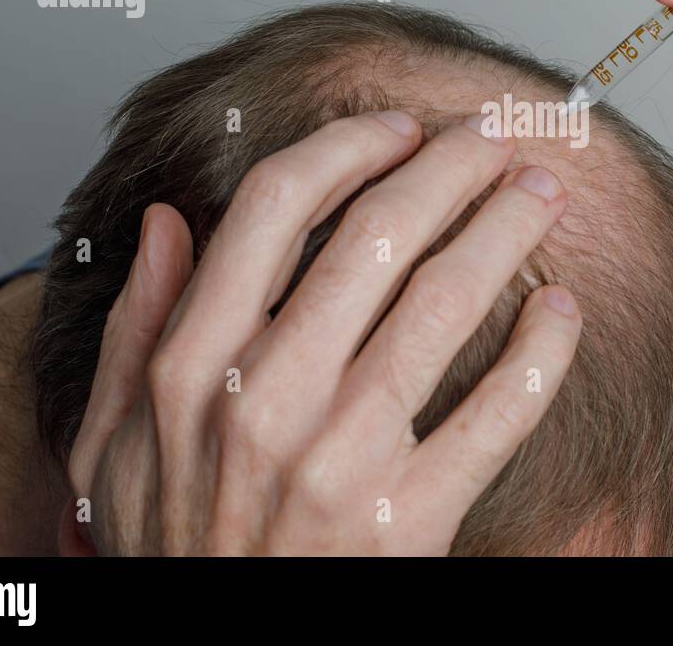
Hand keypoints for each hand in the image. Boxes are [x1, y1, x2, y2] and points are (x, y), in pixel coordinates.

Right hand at [60, 112, 580, 554]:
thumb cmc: (173, 545)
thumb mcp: (112, 441)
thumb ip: (137, 325)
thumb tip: (167, 222)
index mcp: (192, 363)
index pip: (277, 206)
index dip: (349, 145)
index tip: (399, 128)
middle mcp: (265, 398)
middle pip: (376, 234)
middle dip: (450, 166)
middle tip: (496, 137)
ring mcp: (341, 458)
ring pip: (444, 303)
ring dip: (504, 230)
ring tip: (542, 194)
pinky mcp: (407, 521)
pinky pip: (496, 416)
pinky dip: (541, 353)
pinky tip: (561, 309)